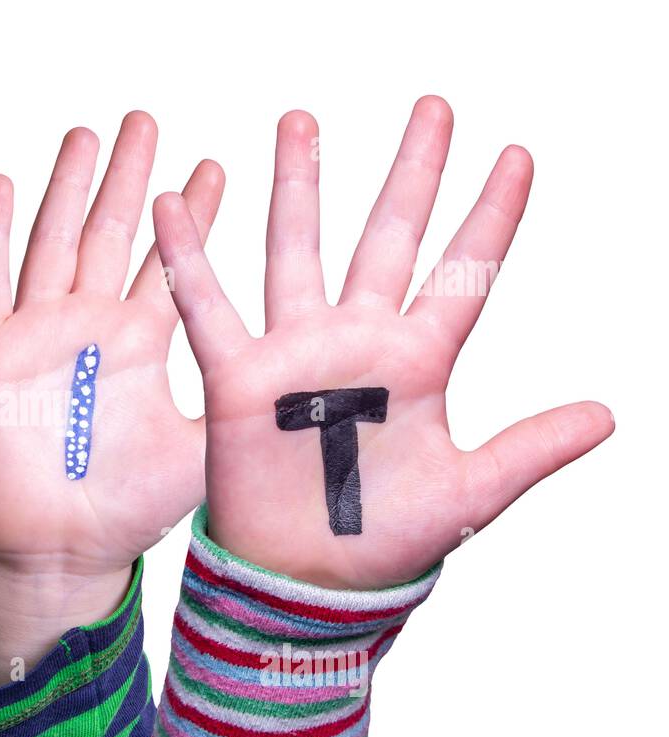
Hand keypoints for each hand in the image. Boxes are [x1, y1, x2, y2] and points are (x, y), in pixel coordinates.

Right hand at [0, 112, 222, 688]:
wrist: (56, 552)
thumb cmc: (125, 511)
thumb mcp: (200, 451)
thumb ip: (239, 408)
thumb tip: (315, 386)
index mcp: (141, 343)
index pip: (169, 261)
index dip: (191, 214)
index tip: (216, 164)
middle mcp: (90, 328)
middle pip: (110, 233)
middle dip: (130, 177)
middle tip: (147, 121)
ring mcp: (37, 336)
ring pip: (51, 242)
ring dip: (66, 189)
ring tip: (87, 136)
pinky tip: (0, 186)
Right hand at [154, 97, 613, 588]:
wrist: (303, 582)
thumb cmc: (385, 545)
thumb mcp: (468, 497)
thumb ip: (529, 450)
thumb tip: (608, 416)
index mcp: (419, 365)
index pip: (462, 274)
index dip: (491, 215)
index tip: (517, 156)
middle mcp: (359, 344)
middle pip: (389, 238)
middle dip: (411, 173)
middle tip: (433, 107)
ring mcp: (297, 354)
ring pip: (298, 251)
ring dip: (299, 186)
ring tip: (299, 122)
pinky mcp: (238, 378)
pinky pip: (209, 307)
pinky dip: (190, 259)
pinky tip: (175, 207)